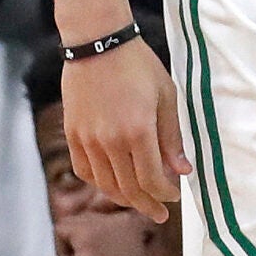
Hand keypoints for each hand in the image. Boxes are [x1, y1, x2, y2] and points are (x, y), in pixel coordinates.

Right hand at [60, 37, 190, 222]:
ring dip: (125, 198)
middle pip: (129, 188)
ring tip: (139, 201)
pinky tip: (113, 184)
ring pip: (106, 184)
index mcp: (138, 131)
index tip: (174, 196)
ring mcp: (88, 139)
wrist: (97, 42)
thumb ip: (172, 137)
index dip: (164, 194)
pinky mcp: (73, 134)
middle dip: (148, 204)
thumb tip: (182, 171)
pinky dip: (100, 183)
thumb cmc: (138, 65)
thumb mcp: (166, 96)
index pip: (152, 180)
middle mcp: (110, 141)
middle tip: (160, 212)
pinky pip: (85, 170)